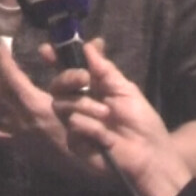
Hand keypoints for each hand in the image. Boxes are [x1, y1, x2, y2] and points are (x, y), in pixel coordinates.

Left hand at [0, 43, 106, 181]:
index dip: (4, 62)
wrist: (97, 166)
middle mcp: (25, 121)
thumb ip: (74, 72)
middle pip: (0, 96)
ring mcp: (24, 138)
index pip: (13, 79)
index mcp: (37, 106)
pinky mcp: (28, 152)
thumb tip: (74, 47)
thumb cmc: (94, 131)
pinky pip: (6, 140)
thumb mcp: (84, 98)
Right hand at [51, 41, 192, 195]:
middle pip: (57, 84)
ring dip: (86, 105)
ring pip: (61, 103)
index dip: (55, 59)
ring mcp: (73, 123)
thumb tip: (90, 43)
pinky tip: (105, 136)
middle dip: (68, 77)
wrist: (148, 152)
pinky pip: (72, 125)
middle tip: (84, 78)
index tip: (46, 50)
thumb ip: (104, 68)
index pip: (68, 71)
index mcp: (92, 88)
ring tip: (107, 115)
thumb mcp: (124, 88)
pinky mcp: (73, 142)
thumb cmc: (140, 120)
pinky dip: (90, 127)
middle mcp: (79, 103)